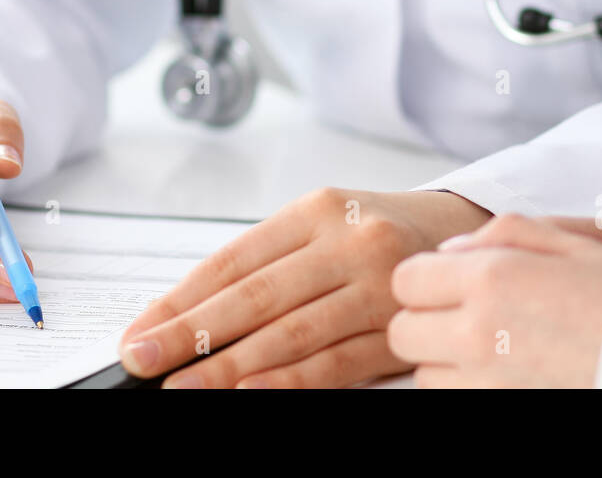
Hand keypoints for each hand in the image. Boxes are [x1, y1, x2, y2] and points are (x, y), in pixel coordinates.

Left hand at [118, 188, 491, 387]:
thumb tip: (185, 313)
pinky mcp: (400, 327)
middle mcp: (349, 242)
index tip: (140, 330)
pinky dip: (292, 381)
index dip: (181, 299)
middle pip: (256, 296)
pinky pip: (338, 362)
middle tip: (144, 359)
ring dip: (231, 367)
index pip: (233, 260)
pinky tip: (253, 391)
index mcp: (318, 209)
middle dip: (192, 334)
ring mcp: (379, 286)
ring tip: (184, 386)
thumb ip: (266, 263)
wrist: (461, 231)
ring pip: (292, 333)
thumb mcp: (322, 224)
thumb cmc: (377, 229)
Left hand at [388, 214, 601, 387]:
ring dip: (444, 360)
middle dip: (426, 320)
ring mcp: (487, 382)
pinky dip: (469, 387)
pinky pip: (457, 401)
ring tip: (492, 346)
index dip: (424, 279)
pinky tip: (505, 371)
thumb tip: (449, 250)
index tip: (449, 282)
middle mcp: (478, 333)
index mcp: (490, 279)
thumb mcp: (571, 242)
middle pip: (404, 332)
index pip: (406, 280)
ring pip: (425, 375)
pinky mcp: (501, 410)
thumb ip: (501, 234)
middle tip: (466, 315)